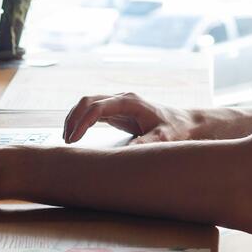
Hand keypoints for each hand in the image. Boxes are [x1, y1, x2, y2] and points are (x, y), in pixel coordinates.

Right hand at [62, 92, 197, 144]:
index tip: (74, 139)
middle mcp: (122, 99)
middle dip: (73, 118)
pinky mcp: (117, 112)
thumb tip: (129, 153)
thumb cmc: (176, 128)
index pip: (98, 107)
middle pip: (88, 101)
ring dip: (74, 118)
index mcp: (130, 101)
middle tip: (66, 140)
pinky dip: (81, 121)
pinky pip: (93, 112)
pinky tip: (75, 135)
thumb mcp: (164, 137)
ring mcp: (118, 104)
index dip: (83, 121)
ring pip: (87, 104)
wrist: (185, 122)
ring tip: (67, 139)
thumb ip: (147, 143)